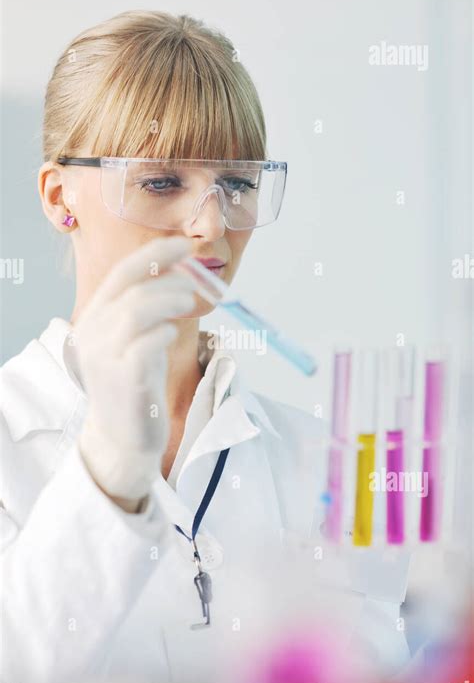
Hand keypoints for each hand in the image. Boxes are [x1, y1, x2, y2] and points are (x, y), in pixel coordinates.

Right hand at [75, 237, 195, 500]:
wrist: (121, 437)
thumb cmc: (133, 384)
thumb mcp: (133, 341)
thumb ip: (145, 309)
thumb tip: (177, 274)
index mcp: (94, 319)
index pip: (122, 273)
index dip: (154, 255)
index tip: (183, 246)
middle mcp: (93, 334)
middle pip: (133, 290)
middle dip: (170, 280)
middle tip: (194, 285)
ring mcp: (106, 357)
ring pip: (138, 310)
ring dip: (171, 300)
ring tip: (189, 304)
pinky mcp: (125, 379)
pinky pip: (147, 344)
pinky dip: (166, 331)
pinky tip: (173, 335)